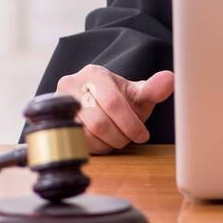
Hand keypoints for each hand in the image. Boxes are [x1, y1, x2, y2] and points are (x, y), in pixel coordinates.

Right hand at [55, 65, 175, 153]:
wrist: (96, 104)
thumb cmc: (120, 101)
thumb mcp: (138, 94)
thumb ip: (153, 89)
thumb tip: (170, 79)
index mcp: (94, 74)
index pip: (113, 103)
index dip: (130, 123)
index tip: (143, 136)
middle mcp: (70, 85)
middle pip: (98, 122)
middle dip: (120, 136)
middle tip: (129, 139)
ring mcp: (57, 105)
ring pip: (85, 135)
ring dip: (107, 143)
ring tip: (117, 138)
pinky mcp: (51, 123)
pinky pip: (74, 143)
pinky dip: (93, 147)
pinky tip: (102, 142)